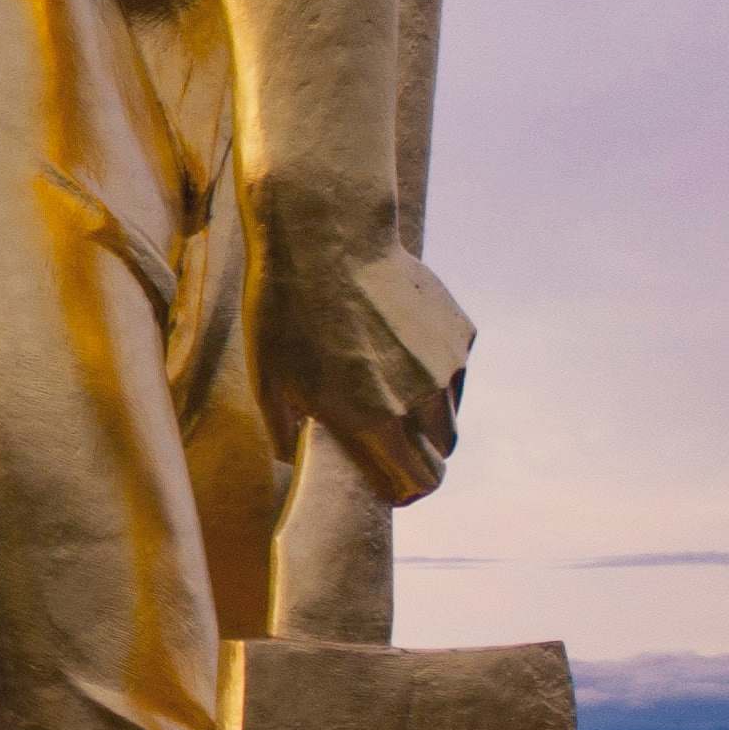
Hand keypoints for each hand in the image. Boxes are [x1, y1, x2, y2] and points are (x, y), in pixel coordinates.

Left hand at [256, 209, 466, 505]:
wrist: (326, 237)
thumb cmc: (285, 312)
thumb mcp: (268, 381)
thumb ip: (286, 433)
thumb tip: (294, 458)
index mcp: (375, 420)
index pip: (415, 483)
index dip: (404, 492)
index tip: (391, 488)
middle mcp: (422, 398)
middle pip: (441, 454)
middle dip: (418, 456)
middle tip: (387, 441)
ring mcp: (448, 363)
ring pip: (449, 412)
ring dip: (426, 414)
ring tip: (387, 386)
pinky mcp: (461, 331)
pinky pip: (455, 369)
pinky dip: (434, 370)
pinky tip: (397, 344)